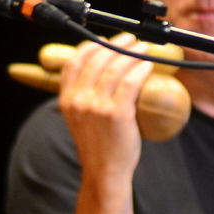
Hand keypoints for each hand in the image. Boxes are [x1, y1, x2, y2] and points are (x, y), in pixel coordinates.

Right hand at [58, 34, 154, 185]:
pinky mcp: (116, 113)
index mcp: (66, 100)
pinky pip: (130, 82)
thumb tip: (100, 70)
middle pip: (97, 60)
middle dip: (117, 45)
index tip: (105, 41)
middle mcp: (78, 100)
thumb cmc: (97, 145)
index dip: (90, 47)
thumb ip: (82, 96)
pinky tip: (147, 66)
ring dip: (132, 54)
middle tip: (131, 41)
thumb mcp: (79, 118)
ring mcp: (96, 106)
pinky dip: (141, 70)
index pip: (74, 63)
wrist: (104, 171)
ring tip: (143, 50)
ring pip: (116, 68)